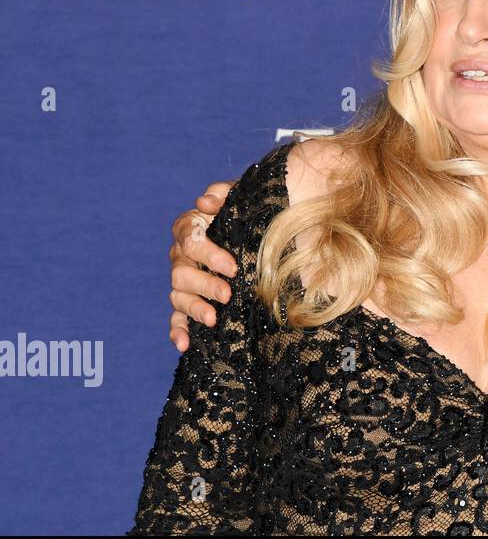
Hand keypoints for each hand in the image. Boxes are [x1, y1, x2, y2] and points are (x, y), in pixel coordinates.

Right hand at [168, 181, 237, 351]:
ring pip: (177, 295)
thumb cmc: (249, 212)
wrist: (260, 232)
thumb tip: (204, 201)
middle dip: (204, 284)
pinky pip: (176, 317)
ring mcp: (184, 280)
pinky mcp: (189, 301)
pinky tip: (184, 344)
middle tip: (227, 294)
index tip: (232, 266)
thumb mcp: (243, 198)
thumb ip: (224, 193)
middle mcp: (182, 255)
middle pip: (181, 272)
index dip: (208, 254)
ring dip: (193, 308)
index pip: (188, 238)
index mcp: (191, 228)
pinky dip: (178, 331)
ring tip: (213, 319)